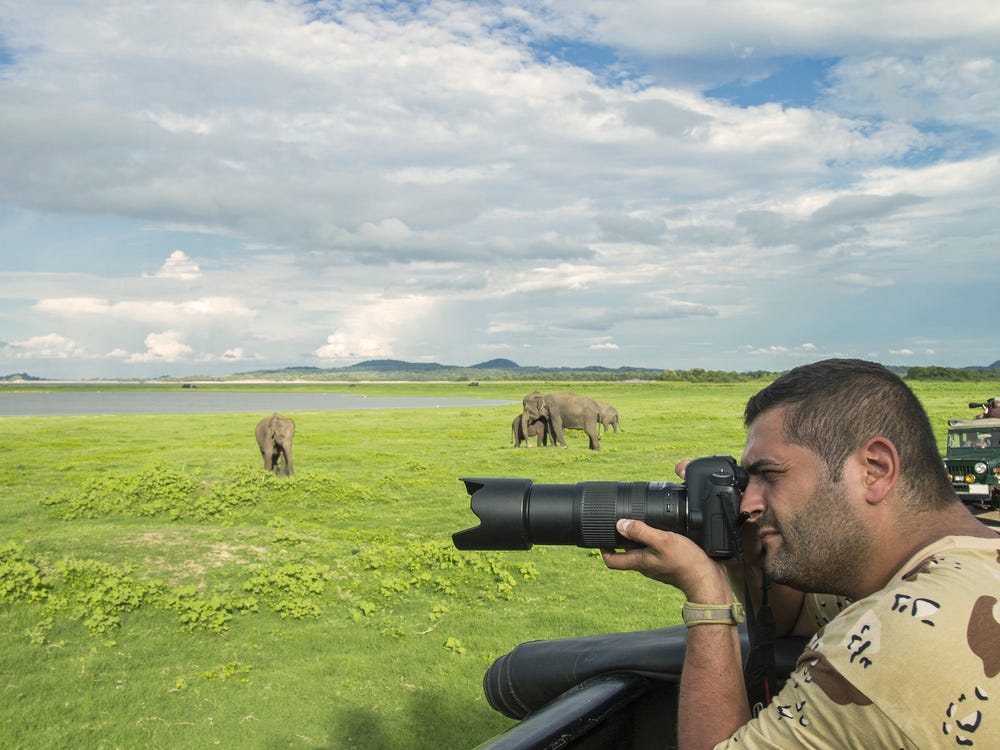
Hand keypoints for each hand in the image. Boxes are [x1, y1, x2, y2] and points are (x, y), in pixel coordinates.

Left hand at [601, 518, 731, 602]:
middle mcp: (646, 565)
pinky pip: (657, 551)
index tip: (600, 535)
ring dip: (640, 538)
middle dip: (622, 538)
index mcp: (639, 562)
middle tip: (621, 521)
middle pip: (626, 553)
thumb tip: (619, 524)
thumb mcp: (662, 541)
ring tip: (642, 521)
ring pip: (643, 551)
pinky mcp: (671, 563)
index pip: (612, 560)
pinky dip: (656, 541)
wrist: (709, 580)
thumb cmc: (686, 563)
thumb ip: (641, 532)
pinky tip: (664, 530)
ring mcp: (658, 565)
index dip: (603, 549)